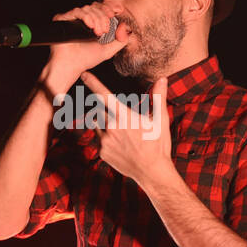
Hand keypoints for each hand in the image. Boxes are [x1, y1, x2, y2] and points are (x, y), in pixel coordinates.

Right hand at [45, 2, 131, 83]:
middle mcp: (82, 19)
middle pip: (97, 7)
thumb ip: (121, 40)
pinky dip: (86, 17)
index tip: (119, 10)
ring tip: (97, 33)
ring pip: (88, 8)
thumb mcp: (109, 50)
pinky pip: (77, 11)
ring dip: (96, 19)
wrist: (71, 65)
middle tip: (104, 30)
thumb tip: (126, 26)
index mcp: (93, 23)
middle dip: (104, 17)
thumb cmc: (86, 59)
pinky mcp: (63, 18)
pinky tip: (90, 26)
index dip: (111, 6)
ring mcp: (72, 18)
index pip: (102, 8)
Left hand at [77, 70, 172, 187]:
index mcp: (124, 116)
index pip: (104, 95)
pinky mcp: (102, 152)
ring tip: (121, 131)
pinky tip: (121, 144)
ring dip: (104, 122)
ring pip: (97, 124)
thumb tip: (162, 79)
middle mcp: (111, 127)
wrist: (152, 172)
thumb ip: (158, 97)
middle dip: (106, 109)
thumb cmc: (158, 144)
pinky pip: (99, 139)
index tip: (84, 74)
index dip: (93, 83)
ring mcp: (104, 141)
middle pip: (99, 110)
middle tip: (121, 117)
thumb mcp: (160, 120)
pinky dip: (106, 138)